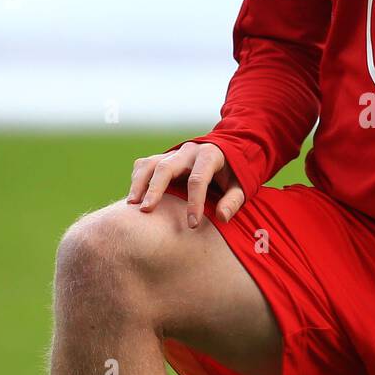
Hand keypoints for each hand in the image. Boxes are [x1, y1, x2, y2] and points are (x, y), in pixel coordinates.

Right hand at [126, 141, 244, 228]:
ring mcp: (173, 152)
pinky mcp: (163, 157)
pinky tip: (134, 197)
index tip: (192, 224)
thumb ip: (233, 201)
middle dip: (155, 189)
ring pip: (150, 163)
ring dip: (139, 183)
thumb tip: (222, 217)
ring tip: (132, 204)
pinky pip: (145, 164)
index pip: (198, 179)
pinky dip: (137, 178)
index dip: (194, 202)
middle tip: (147, 211)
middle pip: (166, 167)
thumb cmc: (234, 174)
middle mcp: (189, 151)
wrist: (227, 153)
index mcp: (210, 155)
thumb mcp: (242, 186)